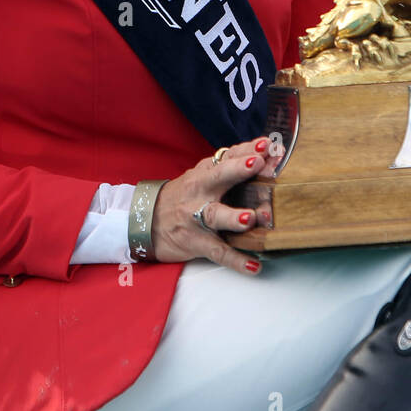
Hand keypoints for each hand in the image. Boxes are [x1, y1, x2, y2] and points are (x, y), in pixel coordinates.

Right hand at [150, 136, 281, 275]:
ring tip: (250, 218)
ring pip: (216, 216)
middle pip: (218, 178)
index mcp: (204, 174)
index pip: (227, 157)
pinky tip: (253, 265)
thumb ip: (228, 167)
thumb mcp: (201, 177)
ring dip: (233, 217)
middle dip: (237, 170)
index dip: (246, 150)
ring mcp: (196, 218)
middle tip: (256, 163)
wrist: (145, 221)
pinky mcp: (197, 243)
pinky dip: (236, 260)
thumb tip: (265, 155)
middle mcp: (200, 192)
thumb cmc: (183, 197)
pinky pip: (218, 252)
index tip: (265, 144)